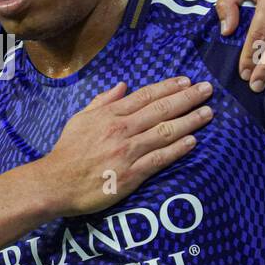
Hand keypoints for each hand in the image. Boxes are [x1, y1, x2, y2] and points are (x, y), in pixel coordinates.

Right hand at [40, 77, 213, 215]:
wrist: (56, 182)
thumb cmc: (67, 151)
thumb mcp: (80, 118)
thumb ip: (102, 101)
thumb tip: (123, 86)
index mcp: (110, 114)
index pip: (145, 96)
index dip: (168, 87)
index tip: (187, 81)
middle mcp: (121, 129)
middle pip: (161, 110)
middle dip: (187, 98)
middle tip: (208, 89)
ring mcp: (128, 152)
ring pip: (165, 132)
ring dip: (190, 121)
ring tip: (208, 113)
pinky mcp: (131, 174)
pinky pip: (159, 159)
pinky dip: (177, 149)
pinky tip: (192, 141)